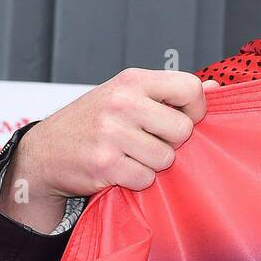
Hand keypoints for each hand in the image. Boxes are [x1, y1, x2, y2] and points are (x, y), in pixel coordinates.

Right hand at [0, 70, 220, 228]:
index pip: (190, 87)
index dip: (196, 109)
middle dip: (172, 142)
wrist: (44, 152)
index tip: (182, 118)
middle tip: (148, 141)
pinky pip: (146, 179)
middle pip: (183, 129)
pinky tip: (119, 169)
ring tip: (130, 154)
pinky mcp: (105, 164)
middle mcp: (122, 102)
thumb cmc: (92, 122)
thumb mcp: (127, 94)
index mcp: (132, 80)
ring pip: (166, 158)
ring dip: (153, 163)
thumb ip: (170, 93)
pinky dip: (136, 180)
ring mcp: (112, 133)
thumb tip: (217, 87)